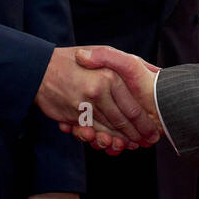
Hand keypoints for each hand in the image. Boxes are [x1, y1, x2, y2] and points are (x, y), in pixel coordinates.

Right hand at [36, 46, 160, 145]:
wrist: (40, 67)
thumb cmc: (75, 60)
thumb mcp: (104, 52)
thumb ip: (130, 62)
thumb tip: (158, 72)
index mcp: (111, 76)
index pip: (133, 108)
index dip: (145, 124)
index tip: (153, 133)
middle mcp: (98, 91)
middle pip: (122, 122)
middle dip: (136, 137)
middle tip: (146, 144)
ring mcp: (84, 105)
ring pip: (107, 130)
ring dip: (120, 141)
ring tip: (130, 146)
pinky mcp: (72, 116)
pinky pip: (90, 133)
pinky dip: (101, 140)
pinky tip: (109, 143)